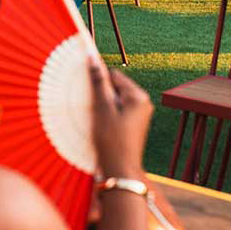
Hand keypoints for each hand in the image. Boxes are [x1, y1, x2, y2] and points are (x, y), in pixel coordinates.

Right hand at [88, 56, 150, 180]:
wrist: (120, 170)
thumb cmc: (111, 140)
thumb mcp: (102, 108)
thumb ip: (99, 83)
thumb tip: (93, 58)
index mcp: (138, 96)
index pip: (114, 76)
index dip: (99, 81)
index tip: (86, 90)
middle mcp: (143, 104)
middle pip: (116, 88)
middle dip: (102, 95)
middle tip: (92, 109)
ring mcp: (140, 116)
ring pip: (116, 100)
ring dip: (104, 106)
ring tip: (97, 121)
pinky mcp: (135, 126)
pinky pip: (119, 112)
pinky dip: (108, 115)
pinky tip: (102, 127)